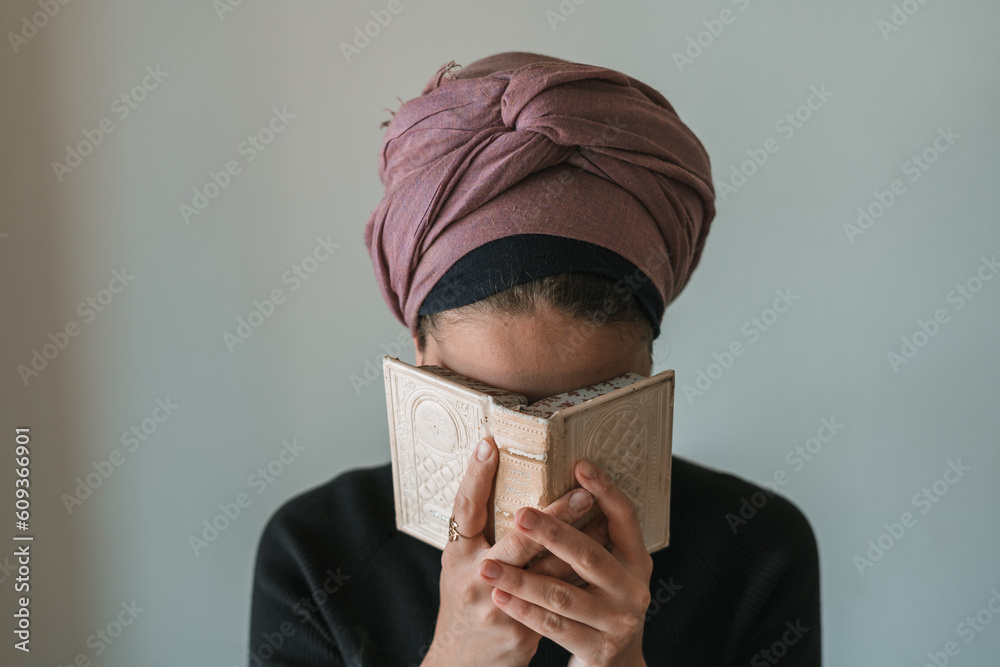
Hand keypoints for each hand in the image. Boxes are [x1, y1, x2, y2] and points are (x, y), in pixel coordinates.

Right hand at [422, 437, 606, 666]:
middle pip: (518, 541)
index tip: (489, 445)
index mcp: (456, 556)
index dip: (475, 476)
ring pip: (548, 571)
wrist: (463, 662)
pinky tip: (601, 553)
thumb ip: (482, 531)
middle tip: (582, 492)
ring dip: (579, 542)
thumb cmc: (465, 601)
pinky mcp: (520, 631)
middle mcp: (473, 579)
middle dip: (555, 516)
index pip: (464, 509)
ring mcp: (497, 608)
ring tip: (602, 518)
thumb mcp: (461, 563)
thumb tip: (508, 479)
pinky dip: (579, 573)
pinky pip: (559, 598)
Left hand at [478, 459, 652, 666]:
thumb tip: (557, 486)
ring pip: (562, 594)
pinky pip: (553, 627)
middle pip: (589, 554)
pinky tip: (500, 597)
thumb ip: (590, 538)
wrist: (615, 665)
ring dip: (521, 580)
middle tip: (521, 515)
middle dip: (552, 532)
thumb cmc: (600, 604)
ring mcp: (617, 621)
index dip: (606, 489)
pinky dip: (524, 610)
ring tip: (488, 567)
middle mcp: (633, 588)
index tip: (579, 466)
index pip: (625, 516)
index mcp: (636, 559)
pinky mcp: (598, 649)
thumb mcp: (607, 570)